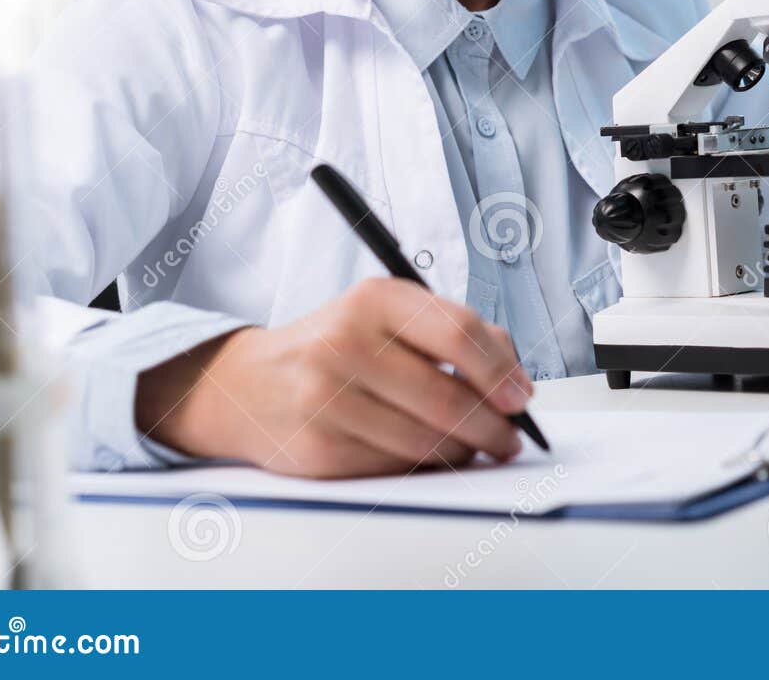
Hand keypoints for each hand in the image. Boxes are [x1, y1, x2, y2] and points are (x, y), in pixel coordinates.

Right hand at [135, 278, 534, 477]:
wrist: (246, 385)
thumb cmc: (335, 347)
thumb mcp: (388, 315)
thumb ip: (455, 332)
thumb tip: (516, 379)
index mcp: (374, 299)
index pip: (458, 332)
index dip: (501, 370)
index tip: (522, 396)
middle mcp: (346, 343)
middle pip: (448, 397)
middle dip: (493, 426)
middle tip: (510, 437)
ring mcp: (327, 398)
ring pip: (427, 441)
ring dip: (463, 452)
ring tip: (472, 447)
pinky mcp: (318, 449)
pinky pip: (396, 468)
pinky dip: (424, 468)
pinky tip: (427, 456)